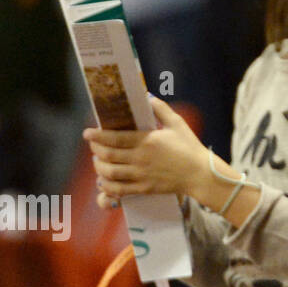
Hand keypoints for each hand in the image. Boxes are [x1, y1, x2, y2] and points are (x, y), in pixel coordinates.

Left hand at [86, 96, 211, 202]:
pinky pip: (118, 190)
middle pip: (108, 155)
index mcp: (148, 141)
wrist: (200, 174)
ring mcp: (141, 175)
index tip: (87, 133)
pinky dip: (107, 186)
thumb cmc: (190, 147)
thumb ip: (161, 109)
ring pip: (109, 173)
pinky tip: (104, 181)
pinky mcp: (144, 188)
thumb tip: (147, 96)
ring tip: (98, 161)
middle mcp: (141, 158)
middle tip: (93, 145)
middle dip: (95, 149)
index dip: (97, 136)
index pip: (114, 138)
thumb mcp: (178, 123)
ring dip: (99, 167)